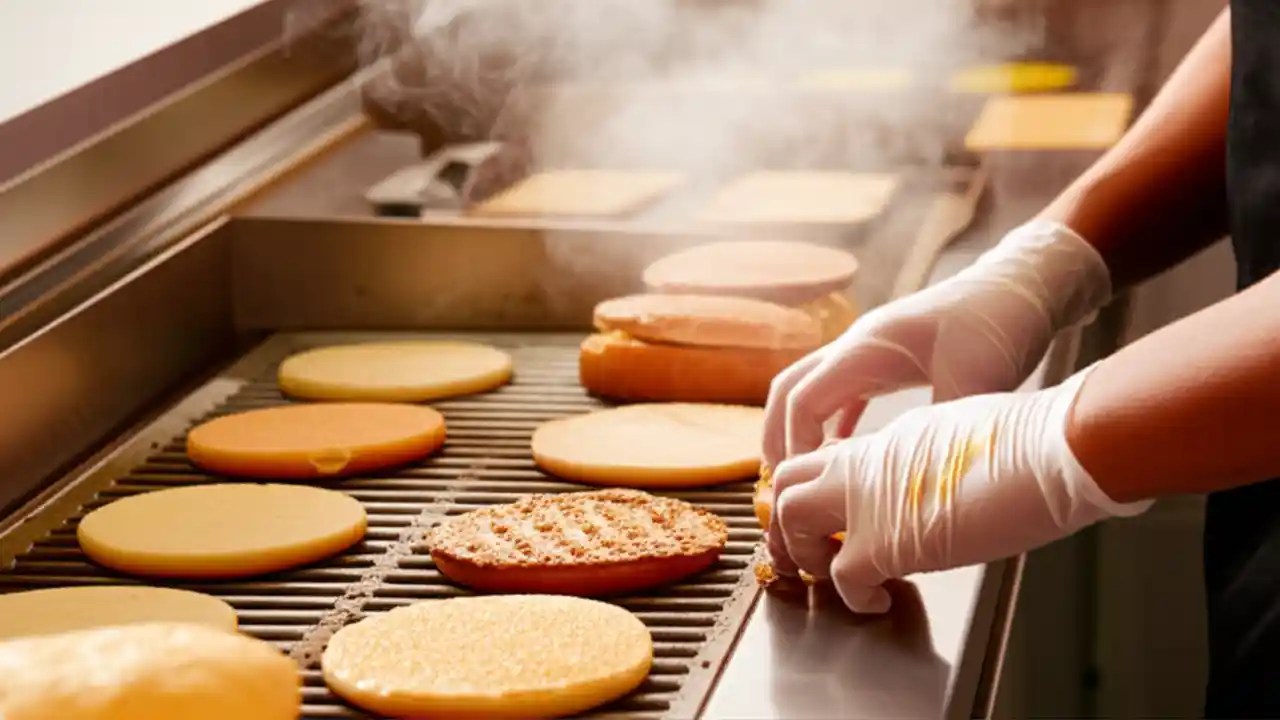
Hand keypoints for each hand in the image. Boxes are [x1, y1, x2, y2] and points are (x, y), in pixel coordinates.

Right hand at [762, 219, 1111, 468]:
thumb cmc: (1000, 321)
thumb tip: (919, 486)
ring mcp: (870, 350)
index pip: (803, 400)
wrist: (1026, 285)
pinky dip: (831, 425)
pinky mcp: (890, 360)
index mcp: (867, 347)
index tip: (802, 487)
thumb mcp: (977, 382)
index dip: (794, 445)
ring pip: (810, 390)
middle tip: (782, 488)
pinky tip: (840, 456)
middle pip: (789, 391)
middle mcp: (858, 345)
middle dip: (778, 438)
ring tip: (803, 476)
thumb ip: (942, 432)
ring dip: (798, 429)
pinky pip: (843, 394)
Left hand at [767, 366, 1151, 613]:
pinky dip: (852, 599)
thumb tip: (940, 480)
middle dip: (783, 519)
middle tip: (800, 552)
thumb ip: (932, 457)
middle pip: (786, 480)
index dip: (815, 489)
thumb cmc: (1033, 443)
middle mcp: (865, 463)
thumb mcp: (964, 434)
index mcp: (888, 440)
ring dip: (802, 553)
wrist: (1052, 449)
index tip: (824, 516)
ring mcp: (868, 500)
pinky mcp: (884, 541)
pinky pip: (842, 578)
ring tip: (827, 577)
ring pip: (791, 517)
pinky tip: (875, 602)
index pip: (824, 459)